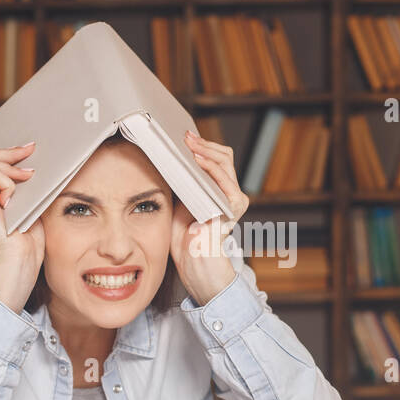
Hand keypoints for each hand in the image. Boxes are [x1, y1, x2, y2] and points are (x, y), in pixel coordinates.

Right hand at [0, 142, 44, 310]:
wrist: (22, 259)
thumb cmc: (29, 238)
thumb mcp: (32, 203)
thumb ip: (26, 184)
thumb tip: (33, 161)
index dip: (9, 152)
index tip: (30, 147)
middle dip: (10, 151)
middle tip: (30, 150)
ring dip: (12, 167)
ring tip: (29, 178)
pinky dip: (10, 182)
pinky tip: (16, 198)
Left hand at [171, 132, 249, 304]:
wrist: (193, 262)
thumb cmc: (183, 236)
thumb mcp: (179, 200)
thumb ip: (181, 179)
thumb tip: (167, 156)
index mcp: (217, 190)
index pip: (216, 158)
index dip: (201, 145)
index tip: (183, 137)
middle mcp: (229, 192)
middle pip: (223, 155)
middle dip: (203, 144)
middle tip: (185, 138)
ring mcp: (233, 199)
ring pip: (225, 162)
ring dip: (206, 150)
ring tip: (189, 145)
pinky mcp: (233, 207)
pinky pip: (225, 180)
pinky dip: (211, 168)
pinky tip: (197, 161)